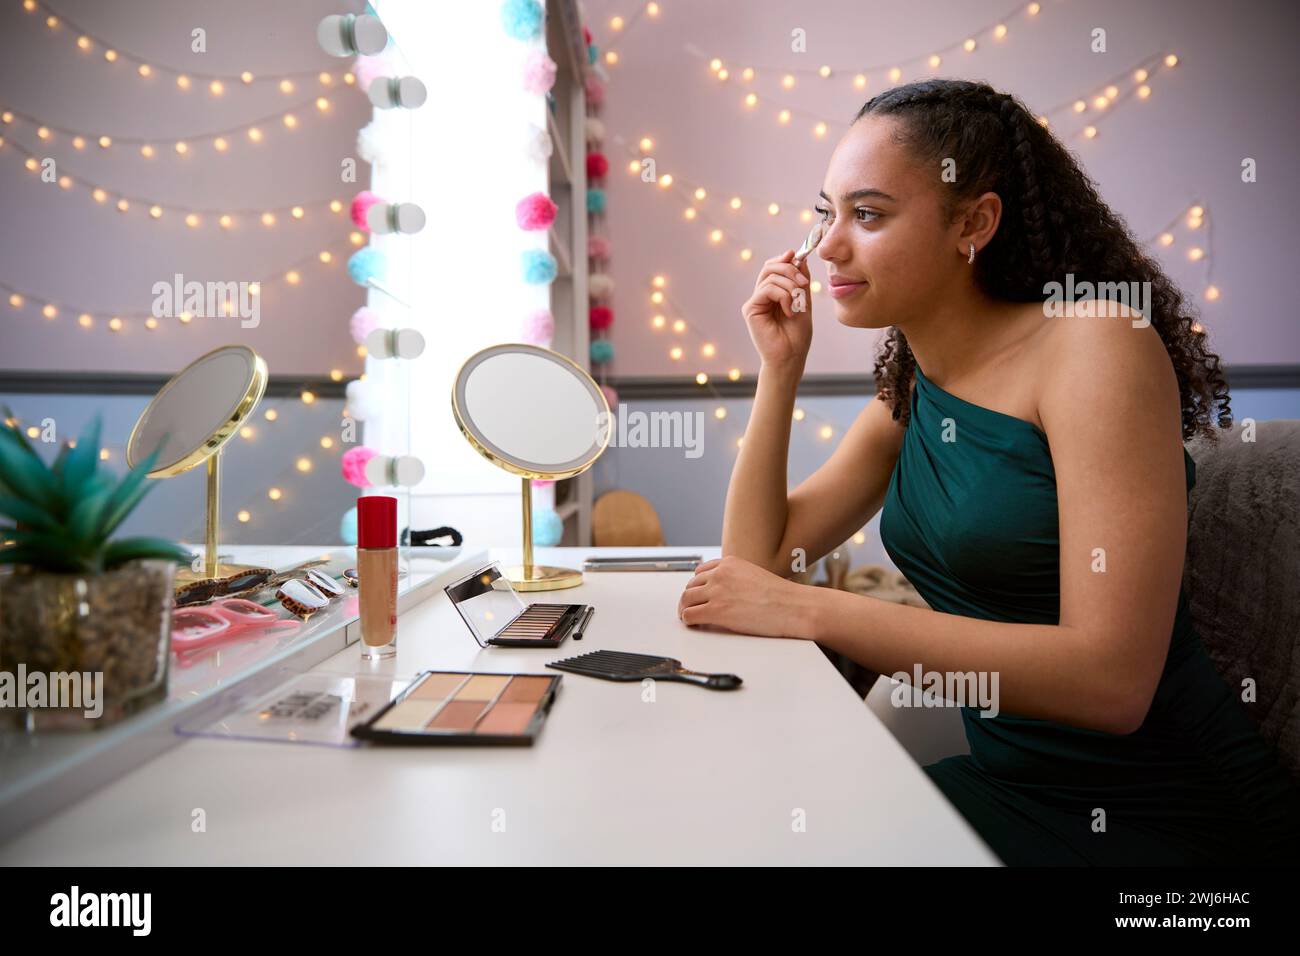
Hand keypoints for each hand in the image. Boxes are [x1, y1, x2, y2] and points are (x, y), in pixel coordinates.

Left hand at [677, 555, 810, 638]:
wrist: (794, 607)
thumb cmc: (782, 597)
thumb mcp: (755, 575)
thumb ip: (737, 579)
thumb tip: (727, 592)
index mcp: (729, 563)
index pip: (700, 571)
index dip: (697, 586)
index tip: (697, 594)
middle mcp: (720, 574)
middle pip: (691, 586)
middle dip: (690, 598)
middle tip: (692, 608)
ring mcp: (717, 592)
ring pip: (686, 600)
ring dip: (686, 610)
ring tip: (690, 618)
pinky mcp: (716, 611)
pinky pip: (689, 615)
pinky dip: (688, 621)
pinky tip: (695, 625)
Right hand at [741, 249, 812, 368]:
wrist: (791, 357)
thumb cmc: (797, 336)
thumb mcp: (804, 302)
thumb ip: (800, 282)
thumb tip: (799, 258)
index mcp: (773, 293)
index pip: (774, 267)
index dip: (786, 259)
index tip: (799, 256)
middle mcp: (761, 296)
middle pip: (769, 267)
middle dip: (789, 268)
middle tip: (803, 282)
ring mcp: (755, 302)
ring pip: (770, 277)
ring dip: (790, 287)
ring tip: (798, 304)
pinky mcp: (750, 309)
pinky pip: (766, 289)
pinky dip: (783, 296)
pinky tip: (789, 311)